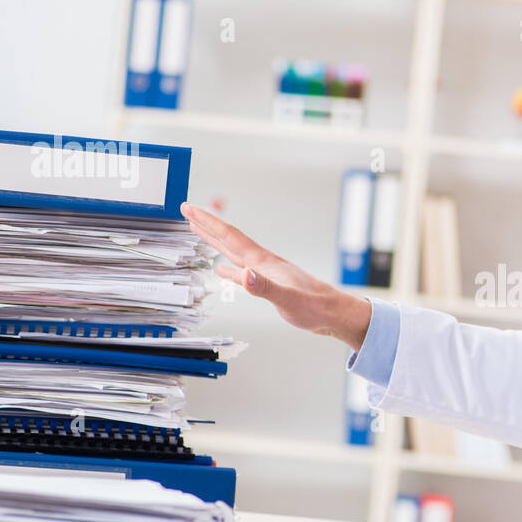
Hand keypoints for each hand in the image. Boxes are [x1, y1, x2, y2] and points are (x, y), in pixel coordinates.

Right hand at [180, 202, 371, 349]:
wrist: (334, 313)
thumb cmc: (315, 306)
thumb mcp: (287, 299)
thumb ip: (264, 287)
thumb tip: (244, 275)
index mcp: (263, 262)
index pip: (230, 237)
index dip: (208, 222)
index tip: (190, 208)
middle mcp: (262, 263)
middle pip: (229, 239)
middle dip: (207, 224)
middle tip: (187, 211)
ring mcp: (266, 272)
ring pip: (233, 253)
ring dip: (215, 242)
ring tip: (199, 231)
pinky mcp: (269, 284)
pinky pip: (241, 273)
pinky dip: (229, 270)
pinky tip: (222, 270)